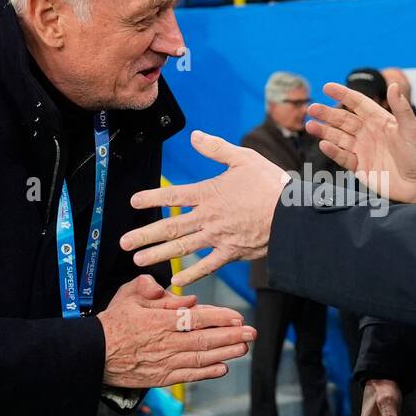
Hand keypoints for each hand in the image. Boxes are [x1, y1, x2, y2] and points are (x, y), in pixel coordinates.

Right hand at [97, 274, 254, 386]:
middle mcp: (166, 343)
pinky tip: (222, 368)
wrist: (92, 354)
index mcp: (160, 321)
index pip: (197, 319)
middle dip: (232, 336)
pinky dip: (207, 373)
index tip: (238, 317)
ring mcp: (165, 362)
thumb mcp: (129, 296)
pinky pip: (189, 375)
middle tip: (252, 333)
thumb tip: (186, 297)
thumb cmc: (112, 322)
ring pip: (201, 358)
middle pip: (206, 339)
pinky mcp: (161, 378)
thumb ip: (154, 291)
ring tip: (243, 348)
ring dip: (226, 353)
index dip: (220, 319)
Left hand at [121, 131, 292, 286]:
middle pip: (170, 227)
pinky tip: (175, 280)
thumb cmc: (270, 184)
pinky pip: (207, 265)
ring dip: (158, 254)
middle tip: (124, 243)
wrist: (291, 214)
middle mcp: (208, 217)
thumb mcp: (243, 158)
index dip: (151, 198)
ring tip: (138, 261)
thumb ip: (216, 148)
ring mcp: (218, 237)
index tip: (133, 202)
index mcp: (209, 193)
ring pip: (182, 248)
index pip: (173, 196)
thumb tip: (194, 135)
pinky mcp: (231, 253)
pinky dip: (191, 274)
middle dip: (144, 235)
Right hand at [306, 81, 415, 204]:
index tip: (327, 87)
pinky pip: (343, 157)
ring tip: (309, 125)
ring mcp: (363, 150)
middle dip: (327, 113)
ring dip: (324, 131)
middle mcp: (369, 133)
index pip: (358, 103)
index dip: (343, 95)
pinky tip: (323, 145)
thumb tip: (394, 85)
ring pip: (339, 137)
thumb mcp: (413, 130)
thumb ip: (402, 109)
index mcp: (380, 120)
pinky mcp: (360, 168)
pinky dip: (332, 151)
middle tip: (312, 108)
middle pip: (343, 120)